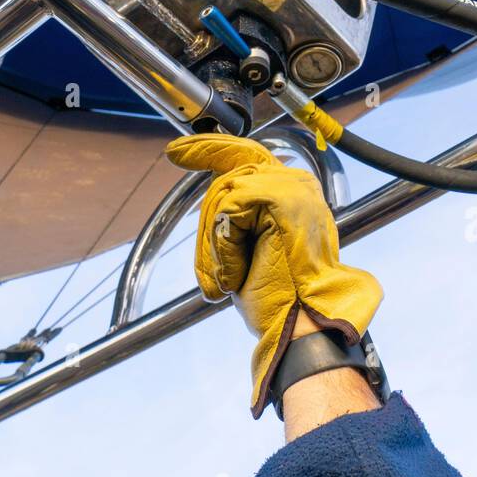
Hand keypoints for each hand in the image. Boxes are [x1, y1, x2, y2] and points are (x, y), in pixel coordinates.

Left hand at [166, 135, 382, 416]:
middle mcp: (296, 182)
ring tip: (234, 279)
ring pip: (222, 195)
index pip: (244, 154)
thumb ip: (238, 215)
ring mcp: (291, 188)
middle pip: (225, 177)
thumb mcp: (251, 247)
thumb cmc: (279, 297)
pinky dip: (225, 247)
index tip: (175, 152)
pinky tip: (240, 272)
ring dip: (217, 246)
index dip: (206, 149)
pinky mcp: (280, 199)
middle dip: (209, 229)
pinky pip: (227, 210)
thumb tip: (215, 200)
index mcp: (295, 192)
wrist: (301, 327)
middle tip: (216, 276)